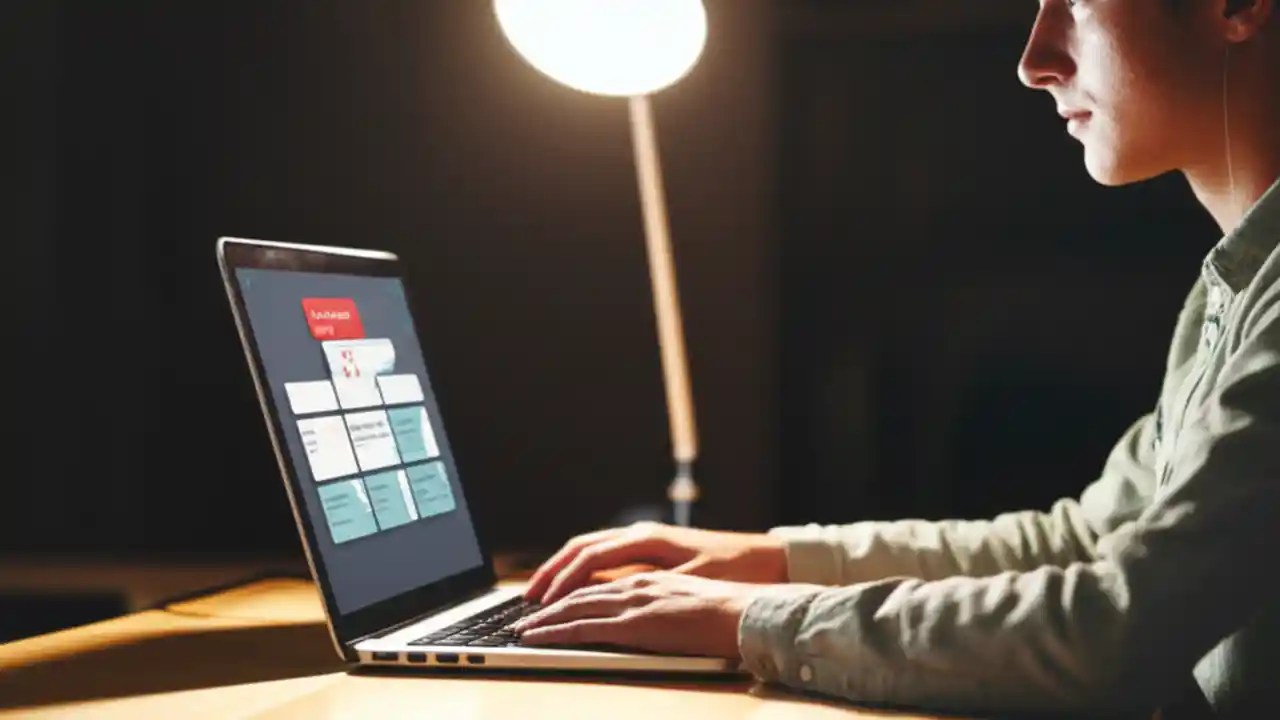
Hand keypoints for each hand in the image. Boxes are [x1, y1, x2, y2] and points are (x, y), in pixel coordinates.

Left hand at [513, 572, 756, 658]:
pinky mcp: (635, 624)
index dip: (570, 591)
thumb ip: (662, 601)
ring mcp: (633, 602)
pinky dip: (556, 631)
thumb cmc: (727, 609)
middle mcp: (636, 584)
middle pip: (580, 590)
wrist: (746, 612)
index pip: (598, 581)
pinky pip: (585, 627)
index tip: (551, 601)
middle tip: (524, 614)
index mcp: (649, 577)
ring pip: (575, 606)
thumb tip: (648, 615)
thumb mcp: (688, 597)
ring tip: (523, 628)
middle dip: (548, 601)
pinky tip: (538, 637)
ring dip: (544, 617)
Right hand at [525, 521, 787, 603]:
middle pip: (582, 548)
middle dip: (552, 572)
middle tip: (528, 598)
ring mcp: (647, 541)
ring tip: (542, 593)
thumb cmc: (738, 569)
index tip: (544, 602)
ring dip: (564, 570)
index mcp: (648, 540)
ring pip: (591, 550)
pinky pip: (607, 558)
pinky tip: (576, 588)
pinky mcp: (654, 551)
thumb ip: (651, 586)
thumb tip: (612, 594)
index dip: (563, 580)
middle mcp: (642, 536)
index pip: (591, 557)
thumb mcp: (693, 580)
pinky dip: (583, 571)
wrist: (770, 560)